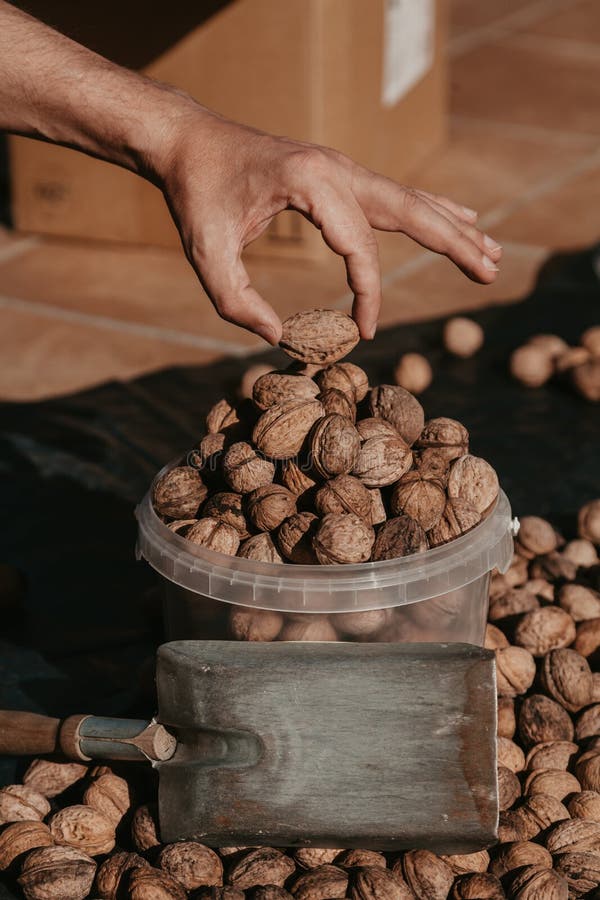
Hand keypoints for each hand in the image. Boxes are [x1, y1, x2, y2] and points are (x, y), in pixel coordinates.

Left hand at [154, 106, 501, 344]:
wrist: (190, 141)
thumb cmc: (196, 194)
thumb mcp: (205, 253)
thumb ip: (237, 301)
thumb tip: (278, 338)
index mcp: (310, 180)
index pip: (358, 246)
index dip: (367, 295)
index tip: (362, 332)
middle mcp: (336, 167)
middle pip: (409, 210)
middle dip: (453, 244)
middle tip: (491, 271)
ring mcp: (342, 167)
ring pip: (409, 201)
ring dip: (452, 227)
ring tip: (492, 253)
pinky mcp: (339, 174)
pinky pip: (393, 194)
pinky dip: (429, 209)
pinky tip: (458, 218)